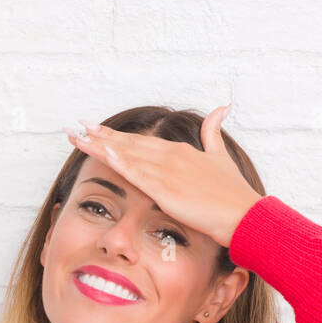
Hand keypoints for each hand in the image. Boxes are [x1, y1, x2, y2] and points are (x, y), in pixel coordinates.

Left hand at [65, 105, 262, 247]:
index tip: (95, 129)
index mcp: (181, 152)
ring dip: (101, 147)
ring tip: (78, 138)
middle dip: (101, 138)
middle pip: (129, 145)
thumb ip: (214, 132)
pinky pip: (139, 175)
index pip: (142, 142)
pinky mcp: (168, 191)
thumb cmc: (234, 193)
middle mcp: (172, 157)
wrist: (245, 215)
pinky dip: (121, 163)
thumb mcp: (222, 157)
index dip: (117, 136)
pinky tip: (104, 153)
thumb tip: (222, 106)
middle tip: (75, 128)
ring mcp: (169, 173)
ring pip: (128, 156)